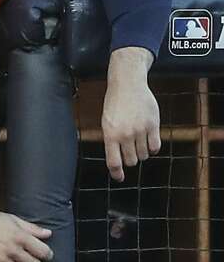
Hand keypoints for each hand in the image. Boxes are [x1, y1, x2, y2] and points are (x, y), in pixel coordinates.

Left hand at [101, 46, 161, 180]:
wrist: (128, 84)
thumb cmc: (115, 103)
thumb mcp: (106, 122)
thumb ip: (112, 140)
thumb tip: (117, 161)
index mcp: (110, 135)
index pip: (114, 162)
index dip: (117, 173)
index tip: (119, 178)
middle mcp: (125, 134)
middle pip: (131, 161)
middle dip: (130, 159)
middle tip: (129, 150)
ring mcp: (140, 130)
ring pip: (144, 155)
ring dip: (141, 152)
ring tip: (137, 141)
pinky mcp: (153, 125)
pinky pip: (156, 147)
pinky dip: (152, 148)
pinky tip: (148, 141)